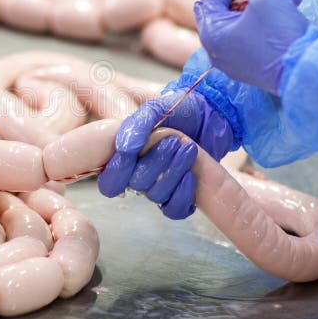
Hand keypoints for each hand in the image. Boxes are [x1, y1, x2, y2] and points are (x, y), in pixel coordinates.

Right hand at [97, 89, 232, 218]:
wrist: (208, 115)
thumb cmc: (177, 109)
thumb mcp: (154, 110)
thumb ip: (136, 127)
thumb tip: (124, 150)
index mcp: (124, 157)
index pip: (109, 182)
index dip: (119, 172)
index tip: (136, 153)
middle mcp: (138, 174)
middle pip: (137, 185)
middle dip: (157, 162)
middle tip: (173, 142)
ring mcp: (158, 185)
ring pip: (157, 195)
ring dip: (174, 173)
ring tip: (189, 149)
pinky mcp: (178, 194)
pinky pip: (174, 209)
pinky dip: (183, 195)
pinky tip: (191, 176)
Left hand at [194, 0, 309, 94]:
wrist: (306, 72)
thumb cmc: (280, 35)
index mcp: (212, 33)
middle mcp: (217, 50)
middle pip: (224, 6)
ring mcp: (234, 60)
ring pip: (241, 19)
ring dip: (262, 2)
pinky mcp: (252, 65)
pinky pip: (252, 35)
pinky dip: (267, 20)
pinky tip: (286, 14)